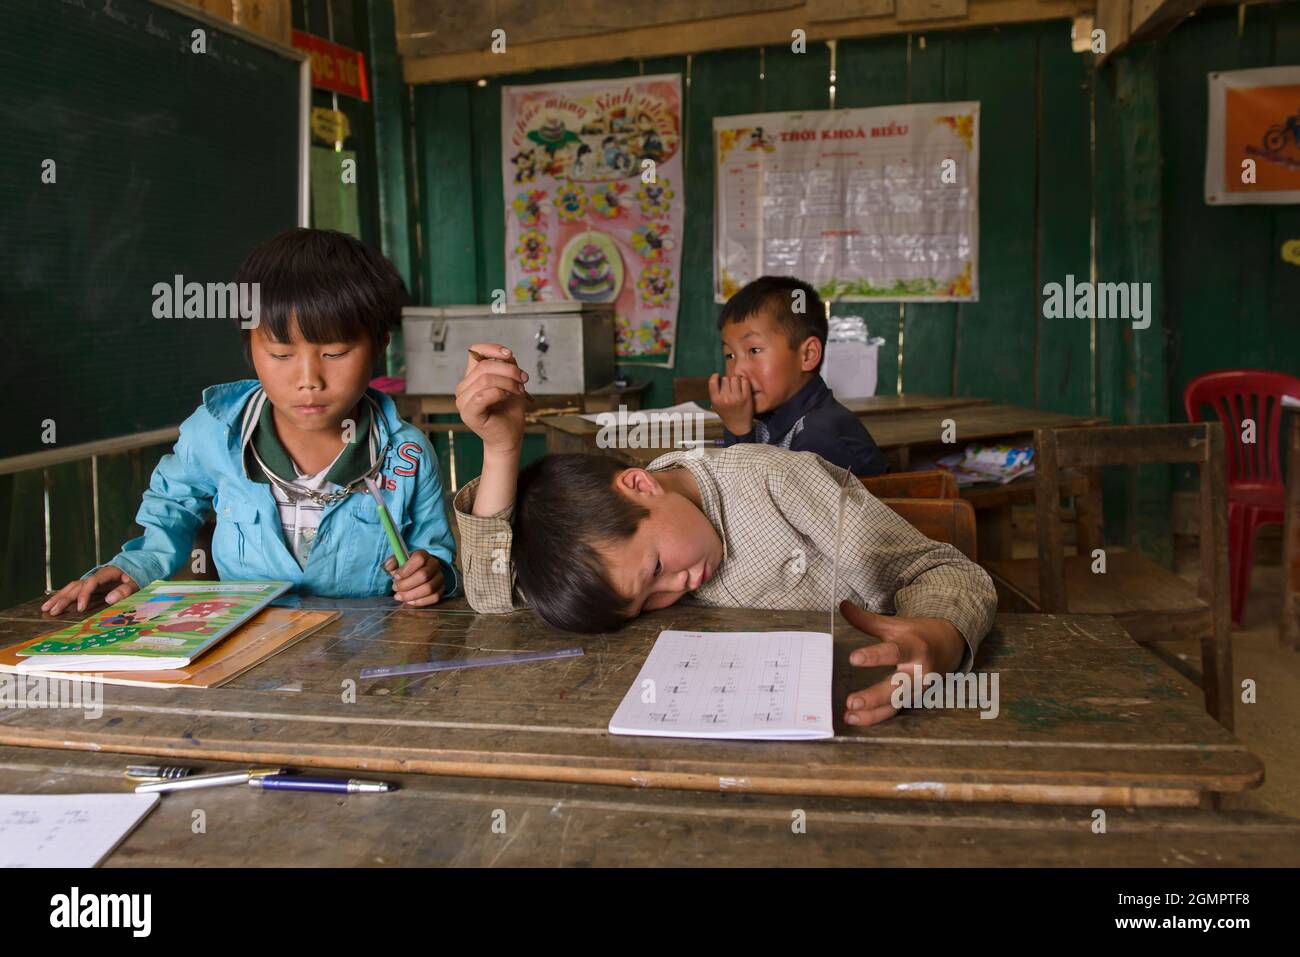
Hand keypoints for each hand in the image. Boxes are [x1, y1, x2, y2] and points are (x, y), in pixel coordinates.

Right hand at [41, 566, 139, 615]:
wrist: (141, 564)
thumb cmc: (140, 575)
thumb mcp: (138, 582)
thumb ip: (126, 590)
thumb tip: (110, 598)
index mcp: (108, 573)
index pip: (92, 583)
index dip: (84, 595)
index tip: (80, 608)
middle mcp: (96, 575)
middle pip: (77, 586)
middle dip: (64, 599)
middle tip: (53, 612)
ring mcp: (93, 580)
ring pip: (72, 587)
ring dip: (59, 597)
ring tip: (45, 608)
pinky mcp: (92, 586)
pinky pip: (75, 590)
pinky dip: (63, 596)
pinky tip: (53, 603)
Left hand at [385, 550, 444, 606]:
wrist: (419, 573)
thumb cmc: (407, 568)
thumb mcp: (398, 562)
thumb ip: (392, 563)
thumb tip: (389, 566)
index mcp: (424, 555)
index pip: (419, 559)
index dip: (406, 569)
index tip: (396, 576)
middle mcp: (434, 565)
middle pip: (423, 575)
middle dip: (406, 584)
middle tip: (395, 588)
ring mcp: (440, 577)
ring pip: (429, 588)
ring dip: (411, 595)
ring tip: (399, 596)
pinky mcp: (441, 589)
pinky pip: (434, 598)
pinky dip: (419, 601)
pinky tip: (409, 601)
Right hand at [455, 343, 528, 454]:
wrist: (510, 437)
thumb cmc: (510, 411)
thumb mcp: (512, 382)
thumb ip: (507, 366)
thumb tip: (507, 355)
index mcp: (471, 378)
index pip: (474, 352)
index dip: (492, 348)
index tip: (510, 355)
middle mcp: (463, 388)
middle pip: (484, 366)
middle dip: (509, 369)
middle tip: (524, 379)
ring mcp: (463, 401)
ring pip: (485, 379)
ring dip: (508, 381)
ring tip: (520, 389)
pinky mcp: (469, 413)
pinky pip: (483, 395)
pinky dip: (500, 392)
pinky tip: (508, 396)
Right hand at [708, 373, 754, 435]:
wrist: (739, 426)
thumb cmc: (727, 414)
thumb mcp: (715, 406)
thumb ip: (714, 393)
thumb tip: (716, 376)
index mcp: (716, 400)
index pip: (712, 382)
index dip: (715, 377)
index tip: (717, 376)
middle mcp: (725, 399)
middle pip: (725, 379)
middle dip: (727, 380)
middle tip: (730, 386)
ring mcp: (736, 398)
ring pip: (735, 378)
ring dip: (736, 380)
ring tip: (737, 386)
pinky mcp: (747, 397)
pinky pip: (745, 382)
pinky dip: (744, 382)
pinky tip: (743, 386)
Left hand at [839, 600, 966, 727]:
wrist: (948, 647)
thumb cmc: (917, 635)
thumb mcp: (895, 624)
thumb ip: (867, 619)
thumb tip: (843, 606)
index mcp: (914, 648)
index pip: (894, 652)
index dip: (874, 656)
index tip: (854, 658)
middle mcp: (919, 672)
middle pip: (897, 687)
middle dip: (874, 696)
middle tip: (851, 701)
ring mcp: (918, 689)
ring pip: (895, 704)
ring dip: (872, 713)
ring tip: (850, 716)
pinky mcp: (914, 699)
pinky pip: (894, 711)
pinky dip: (876, 717)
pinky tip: (857, 719)